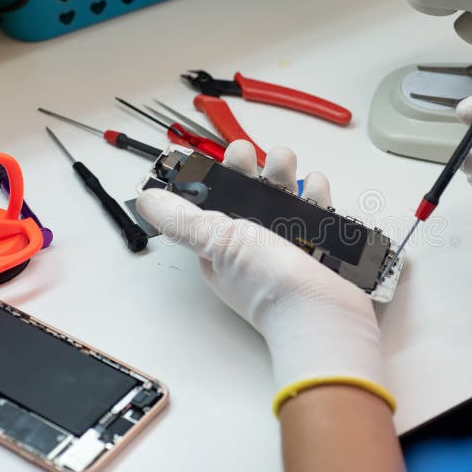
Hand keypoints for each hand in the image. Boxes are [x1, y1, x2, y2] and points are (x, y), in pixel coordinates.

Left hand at [136, 141, 394, 413]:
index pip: (213, 203)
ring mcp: (285, 249)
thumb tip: (148, 200)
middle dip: (252, 170)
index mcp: (221, 249)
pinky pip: (312, 214)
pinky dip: (314, 195)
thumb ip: (183, 219)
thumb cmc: (270, 287)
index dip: (218, 176)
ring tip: (286, 161)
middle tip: (256, 156)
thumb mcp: (217, 242)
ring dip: (283, 175)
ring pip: (281, 201)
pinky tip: (315, 186)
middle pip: (248, 197)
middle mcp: (251, 249)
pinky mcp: (315, 248)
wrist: (323, 315)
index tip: (227, 156)